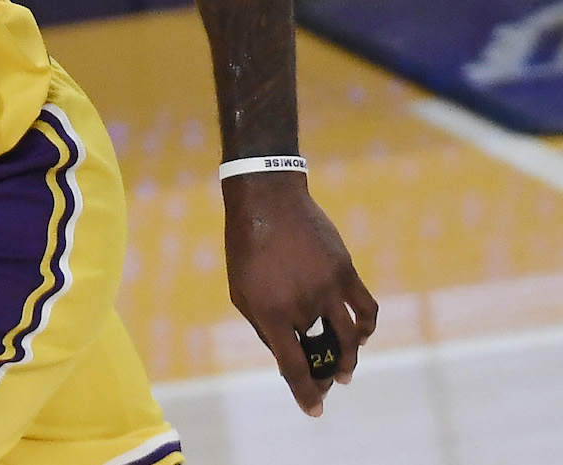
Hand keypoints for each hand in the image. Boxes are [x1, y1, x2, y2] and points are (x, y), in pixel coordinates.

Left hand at [223, 172, 377, 415]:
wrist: (266, 201)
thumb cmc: (246, 247)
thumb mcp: (241, 290)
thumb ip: (263, 326)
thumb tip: (287, 353)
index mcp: (271, 313)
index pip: (294, 366)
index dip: (305, 393)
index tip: (314, 409)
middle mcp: (302, 305)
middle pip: (323, 354)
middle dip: (325, 376)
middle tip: (326, 383)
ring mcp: (328, 288)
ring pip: (351, 338)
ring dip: (350, 359)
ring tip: (344, 370)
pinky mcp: (345, 271)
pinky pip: (367, 309)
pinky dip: (368, 328)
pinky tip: (362, 336)